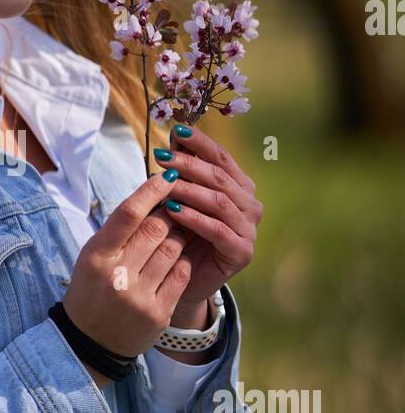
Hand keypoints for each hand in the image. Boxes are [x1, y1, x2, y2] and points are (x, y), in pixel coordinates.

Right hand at [63, 171, 194, 360]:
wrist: (90, 341)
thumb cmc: (92, 289)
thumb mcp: (94, 256)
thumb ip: (119, 230)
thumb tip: (153, 196)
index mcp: (97, 256)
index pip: (129, 214)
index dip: (152, 191)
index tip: (168, 176)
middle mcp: (118, 275)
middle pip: (156, 229)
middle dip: (171, 213)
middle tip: (179, 203)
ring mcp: (139, 296)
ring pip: (174, 249)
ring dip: (181, 235)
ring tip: (182, 228)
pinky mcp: (158, 313)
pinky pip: (182, 274)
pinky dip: (184, 261)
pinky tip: (180, 257)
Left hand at [154, 124, 262, 316]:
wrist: (181, 280)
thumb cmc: (179, 233)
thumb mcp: (179, 197)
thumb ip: (182, 170)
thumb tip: (175, 134)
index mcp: (239, 186)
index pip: (221, 158)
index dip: (200, 144)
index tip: (177, 132)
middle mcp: (249, 205)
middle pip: (220, 178)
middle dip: (189, 165)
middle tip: (163, 158)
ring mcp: (249, 229)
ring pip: (219, 202)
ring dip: (190, 190)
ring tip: (164, 185)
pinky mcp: (243, 252)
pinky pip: (218, 230)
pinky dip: (195, 218)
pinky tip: (173, 211)